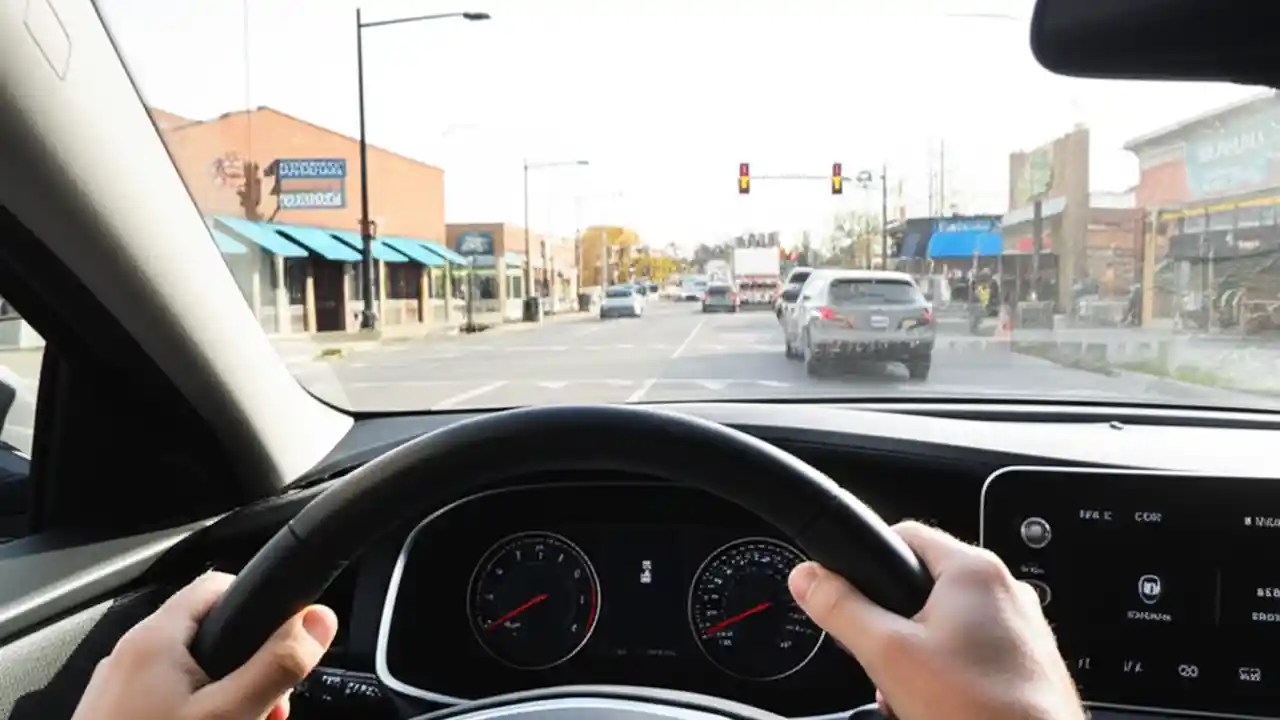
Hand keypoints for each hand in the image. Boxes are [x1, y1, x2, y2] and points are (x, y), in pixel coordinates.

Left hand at [72, 571, 337, 719]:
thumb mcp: (229, 715)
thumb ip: (276, 665)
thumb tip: (319, 620)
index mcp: (156, 638)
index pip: (218, 585)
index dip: (259, 606)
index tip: (284, 641)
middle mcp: (130, 654)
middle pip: (209, 634)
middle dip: (249, 667)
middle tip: (269, 709)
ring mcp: (117, 688)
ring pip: (190, 672)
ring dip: (227, 695)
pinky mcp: (114, 716)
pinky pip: (167, 699)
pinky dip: (197, 712)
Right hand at [788, 521, 1081, 719]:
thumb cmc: (978, 710)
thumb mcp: (888, 655)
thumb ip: (841, 609)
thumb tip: (808, 577)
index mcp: (974, 571)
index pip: (904, 534)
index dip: (867, 560)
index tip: (847, 591)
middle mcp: (1006, 591)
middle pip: (924, 584)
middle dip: (893, 623)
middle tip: (882, 657)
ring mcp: (1022, 629)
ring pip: (948, 624)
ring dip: (919, 653)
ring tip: (912, 690)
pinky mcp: (1027, 664)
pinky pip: (972, 652)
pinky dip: (948, 672)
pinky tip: (939, 703)